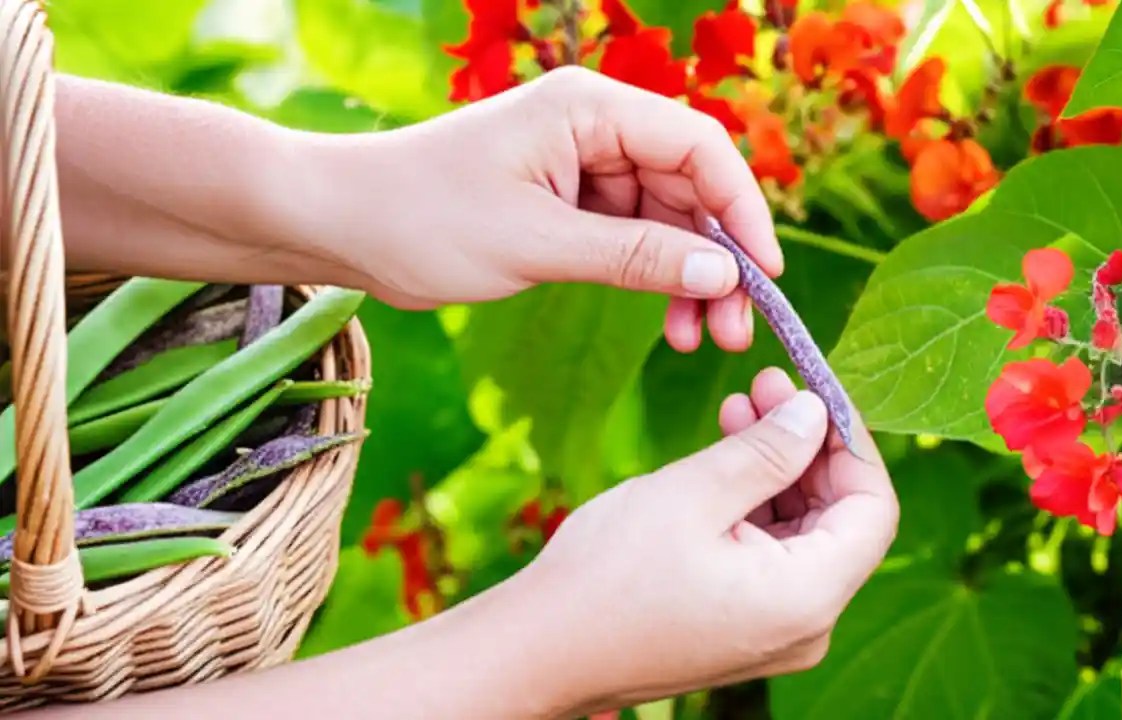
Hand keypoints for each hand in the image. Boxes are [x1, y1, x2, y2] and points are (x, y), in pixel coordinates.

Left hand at [297, 66, 780, 352]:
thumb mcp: (537, 244)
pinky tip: (664, 318)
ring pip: (664, 216)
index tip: (762, 278)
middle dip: (716, 257)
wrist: (339, 223)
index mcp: (590, 109)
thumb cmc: (422, 217)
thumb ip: (635, 256)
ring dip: (686, 274)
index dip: (742, 212)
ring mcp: (580, 161)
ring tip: (696, 338)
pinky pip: (629, 233)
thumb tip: (723, 273)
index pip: (698, 149)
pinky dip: (650, 274)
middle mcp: (594, 126)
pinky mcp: (564, 198)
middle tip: (729, 330)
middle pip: (688, 186)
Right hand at [510, 367, 898, 716]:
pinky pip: (769, 557)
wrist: (538, 652)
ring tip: (739, 407)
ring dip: (777, 469)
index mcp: (806, 598)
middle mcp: (804, 625)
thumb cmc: (607, 576)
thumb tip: (816, 411)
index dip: (851, 441)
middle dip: (808, 447)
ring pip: (803, 533)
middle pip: (840, 520)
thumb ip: (767, 450)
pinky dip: (754, 505)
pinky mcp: (742, 627)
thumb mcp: (692, 494)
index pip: (873, 508)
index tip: (815, 388)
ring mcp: (773, 631)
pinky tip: (723, 457)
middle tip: (768, 384)